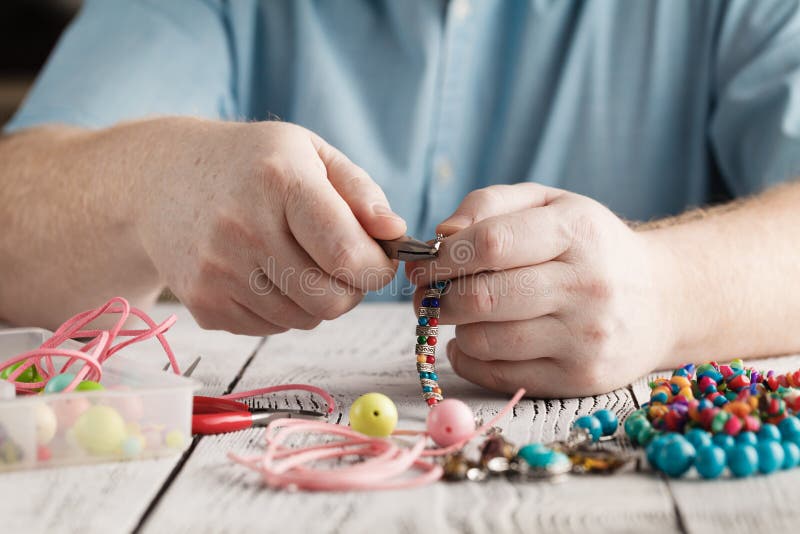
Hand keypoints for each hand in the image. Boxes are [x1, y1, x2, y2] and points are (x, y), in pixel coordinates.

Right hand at [134, 118, 404, 334]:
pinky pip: (271, 328)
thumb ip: (361, 192)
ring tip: (299, 261)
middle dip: (352, 289)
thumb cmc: (250, 163)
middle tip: (343, 265)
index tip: (377, 260)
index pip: (346, 254)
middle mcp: (244, 228)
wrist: (159, 180)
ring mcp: (218, 271)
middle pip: (330, 299)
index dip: (375, 268)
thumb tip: (396, 234)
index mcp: (280, 181)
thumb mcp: (309, 153)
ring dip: (316, 300)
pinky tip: (265, 272)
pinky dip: (282, 309)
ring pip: (304, 320)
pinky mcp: (203, 304)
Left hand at [406, 183, 677, 396]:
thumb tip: (442, 234)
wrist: (663, 300)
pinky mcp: (579, 378)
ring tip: (453, 314)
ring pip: (486, 339)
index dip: (443, 256)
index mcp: (577, 232)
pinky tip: (470, 342)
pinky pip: (500, 375)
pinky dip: (469, 358)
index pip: (491, 243)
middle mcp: (587, 286)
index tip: (423, 263)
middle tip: (424, 294)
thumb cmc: (591, 246)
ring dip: (453, 328)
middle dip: (437, 297)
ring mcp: (585, 338)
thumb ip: (491, 204)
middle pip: (482, 297)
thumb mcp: (551, 204)